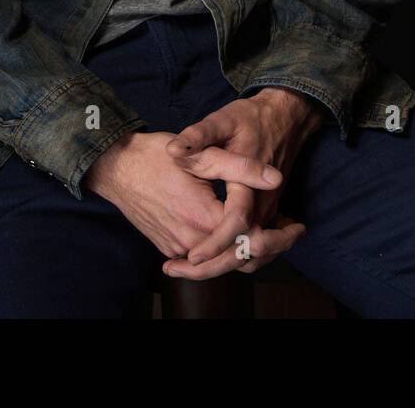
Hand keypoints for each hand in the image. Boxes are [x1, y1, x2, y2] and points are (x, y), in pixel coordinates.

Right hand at [81, 129, 284, 261]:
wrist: (116, 168)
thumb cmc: (156, 156)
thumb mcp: (201, 153)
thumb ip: (240, 167)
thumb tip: (275, 178)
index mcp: (203, 218)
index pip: (250, 240)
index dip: (279, 236)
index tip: (298, 226)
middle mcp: (190, 241)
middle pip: (240, 259)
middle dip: (271, 249)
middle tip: (293, 232)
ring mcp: (178, 248)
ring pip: (223, 262)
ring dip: (250, 249)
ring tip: (275, 230)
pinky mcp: (170, 247)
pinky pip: (205, 257)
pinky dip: (227, 248)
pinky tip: (242, 230)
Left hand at [159, 87, 324, 279]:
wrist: (284, 118)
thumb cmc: (251, 119)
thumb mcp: (223, 120)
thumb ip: (199, 134)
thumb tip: (173, 150)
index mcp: (249, 183)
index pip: (236, 223)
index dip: (215, 243)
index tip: (190, 256)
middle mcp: (263, 204)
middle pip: (246, 253)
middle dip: (212, 268)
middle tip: (175, 269)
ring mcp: (269, 211)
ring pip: (254, 256)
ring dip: (224, 268)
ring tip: (186, 269)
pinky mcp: (269, 214)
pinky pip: (258, 249)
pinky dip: (238, 259)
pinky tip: (211, 258)